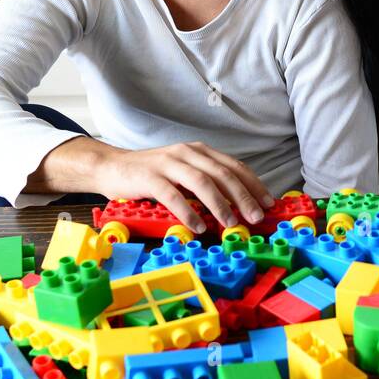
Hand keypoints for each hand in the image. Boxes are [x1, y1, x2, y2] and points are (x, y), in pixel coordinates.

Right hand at [98, 141, 272, 232]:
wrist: (111, 166)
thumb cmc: (151, 175)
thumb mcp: (183, 173)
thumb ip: (205, 183)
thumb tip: (235, 205)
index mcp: (199, 151)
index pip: (234, 166)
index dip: (253, 184)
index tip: (268, 203)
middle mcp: (187, 153)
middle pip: (222, 173)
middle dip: (243, 196)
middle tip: (256, 217)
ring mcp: (168, 163)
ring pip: (201, 182)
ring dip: (220, 204)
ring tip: (231, 223)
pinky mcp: (149, 177)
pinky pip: (172, 195)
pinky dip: (188, 211)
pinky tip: (198, 226)